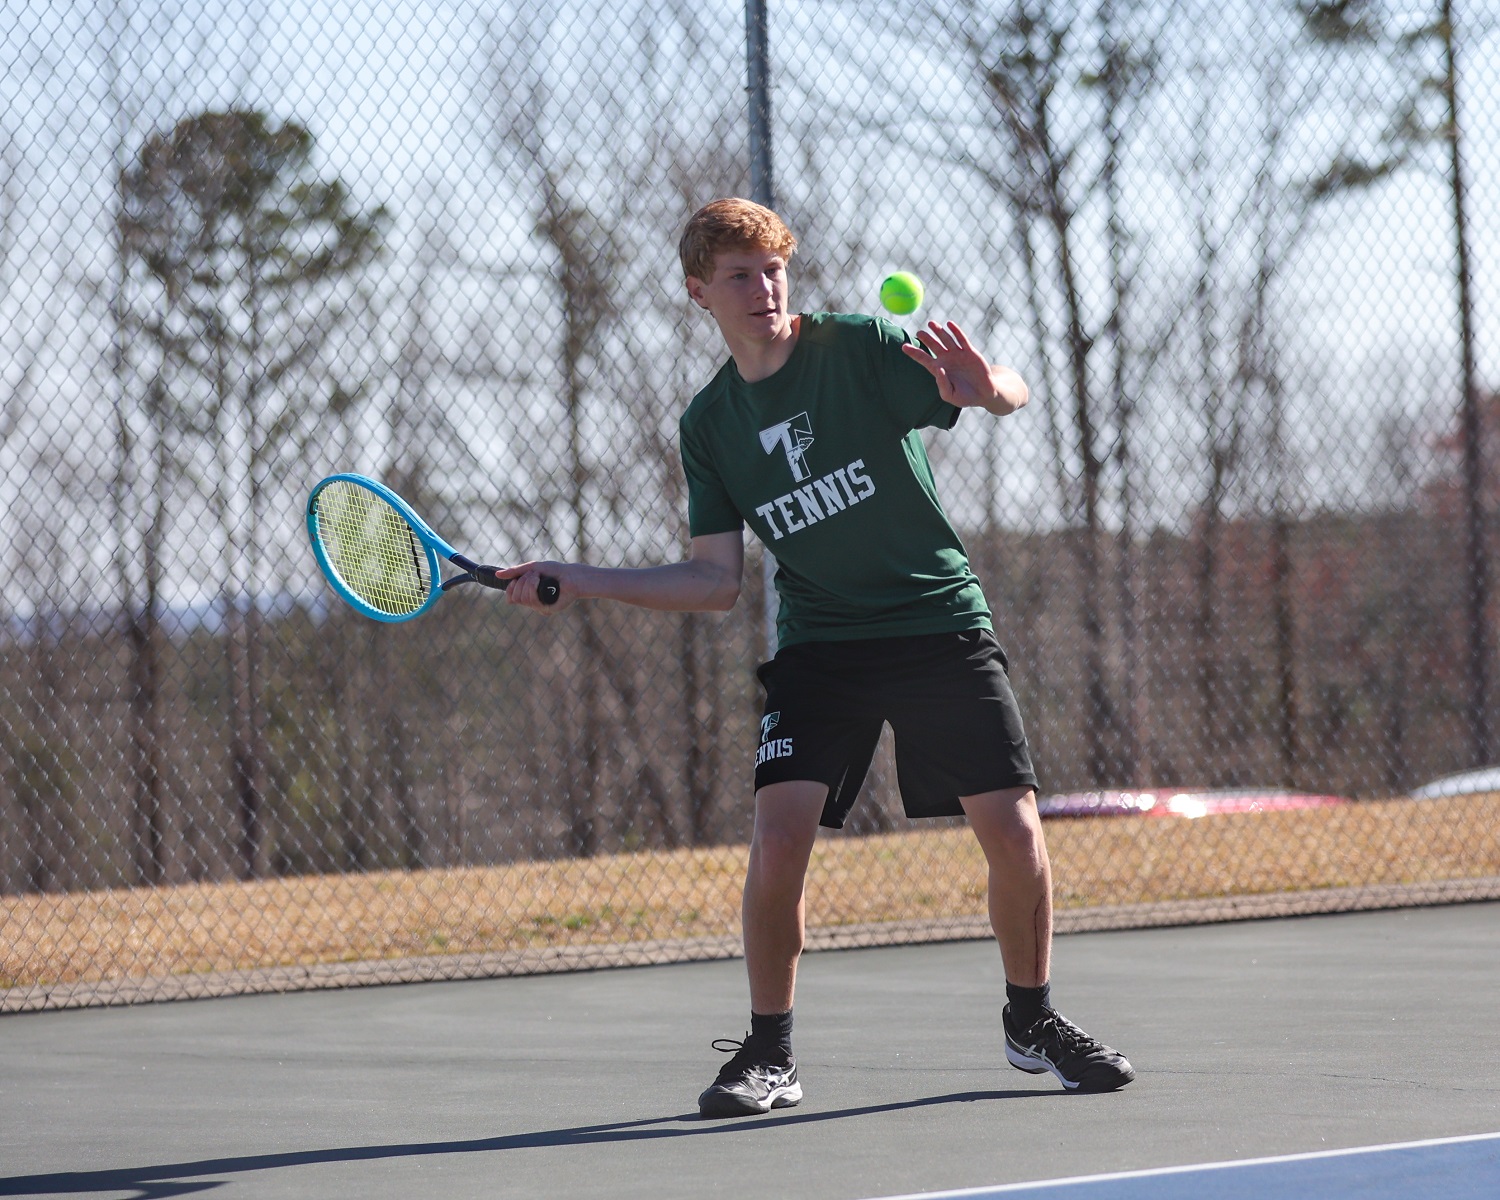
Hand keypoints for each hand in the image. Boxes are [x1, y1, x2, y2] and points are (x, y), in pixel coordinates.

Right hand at [494, 560, 572, 610]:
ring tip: (539, 576)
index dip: (510, 589)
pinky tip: (542, 582)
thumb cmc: (554, 570)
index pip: (511, 597)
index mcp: (528, 594)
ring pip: (523, 599)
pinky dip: (534, 587)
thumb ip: (515, 572)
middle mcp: (533, 602)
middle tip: (534, 574)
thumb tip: (497, 575)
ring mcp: (539, 607)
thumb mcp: (532, 568)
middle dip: (522, 582)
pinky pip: (532, 601)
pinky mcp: (547, 610)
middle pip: (516, 597)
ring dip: (529, 583)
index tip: (515, 579)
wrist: (571, 574)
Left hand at [902, 321, 1026, 413]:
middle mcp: (946, 359)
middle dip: (926, 338)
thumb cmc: (965, 397)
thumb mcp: (950, 396)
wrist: (984, 393)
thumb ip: (942, 384)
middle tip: (919, 332)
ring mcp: (958, 354)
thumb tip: (938, 369)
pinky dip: (955, 331)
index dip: (914, 352)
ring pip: (946, 339)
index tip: (903, 346)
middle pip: (933, 345)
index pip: (924, 359)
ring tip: (931, 324)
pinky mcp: (969, 352)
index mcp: (939, 370)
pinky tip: (949, 325)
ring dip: (939, 331)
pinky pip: (961, 339)